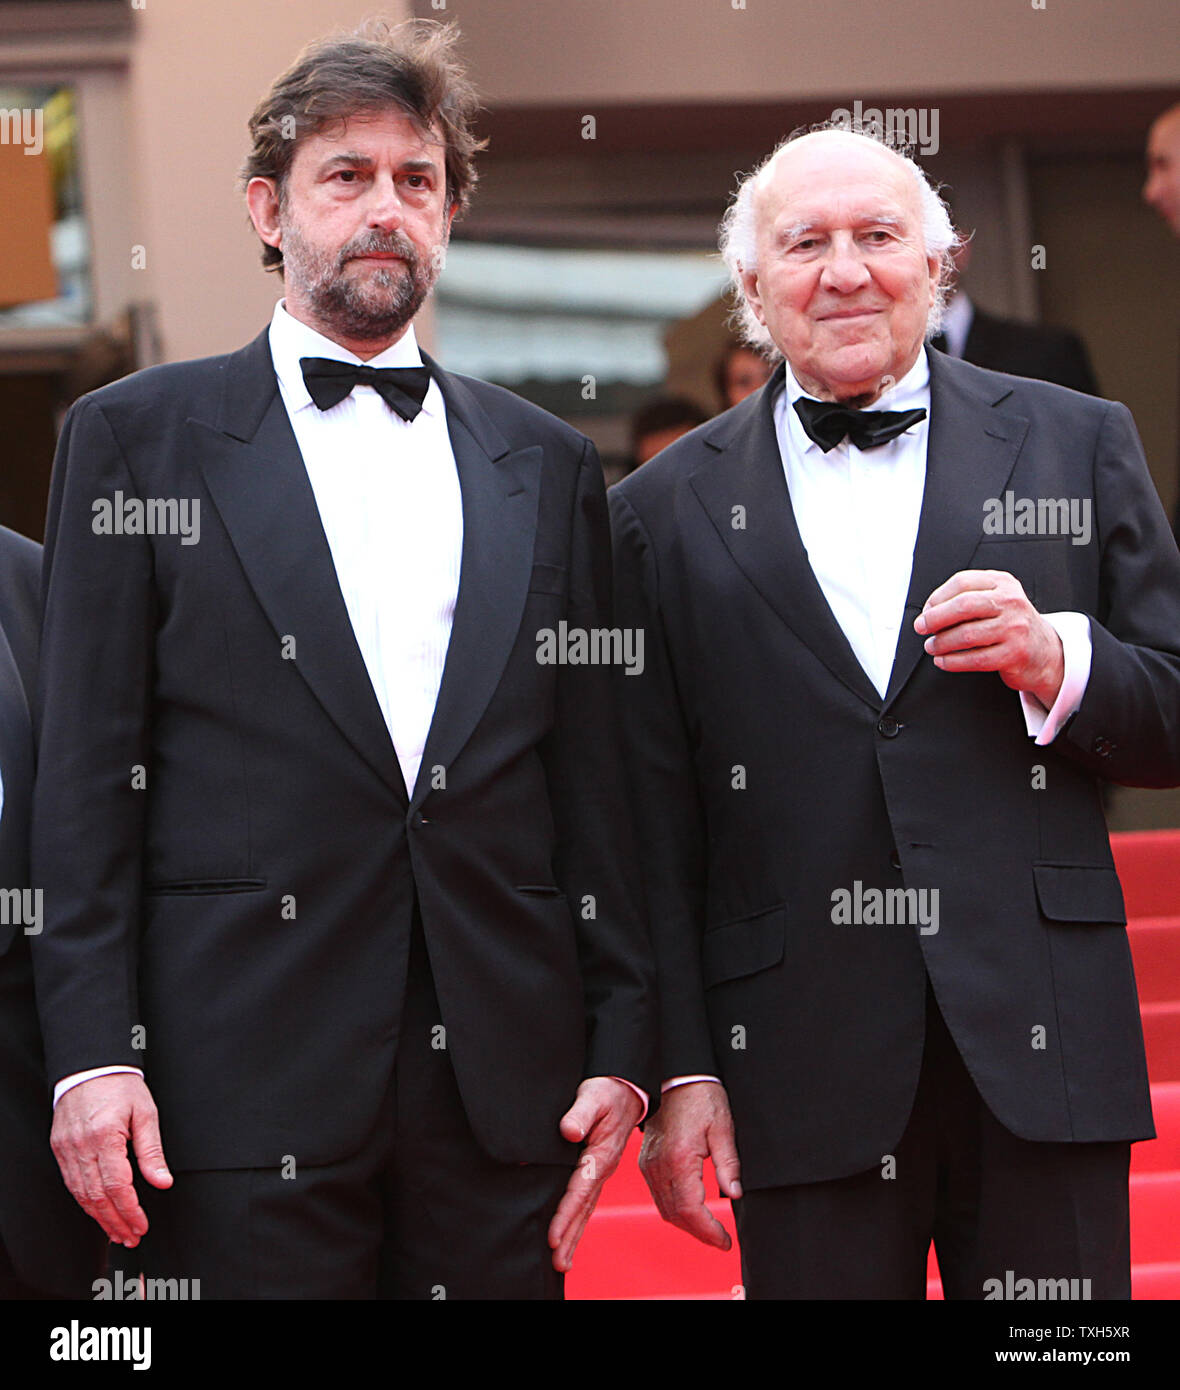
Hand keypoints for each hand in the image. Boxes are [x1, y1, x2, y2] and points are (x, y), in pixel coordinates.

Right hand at [50, 1074, 172, 1246]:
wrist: (92, 1066)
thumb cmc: (121, 1086)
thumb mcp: (146, 1114)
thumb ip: (152, 1151)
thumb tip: (162, 1182)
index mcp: (104, 1136)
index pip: (116, 1186)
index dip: (130, 1211)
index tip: (141, 1226)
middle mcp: (81, 1147)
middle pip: (96, 1197)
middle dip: (115, 1222)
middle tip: (131, 1237)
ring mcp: (67, 1149)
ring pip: (81, 1194)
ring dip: (100, 1217)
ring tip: (118, 1232)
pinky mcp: (60, 1148)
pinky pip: (71, 1183)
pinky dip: (86, 1202)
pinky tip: (99, 1211)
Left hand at [547, 1076, 642, 1272]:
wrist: (628, 1087)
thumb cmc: (609, 1090)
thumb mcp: (594, 1095)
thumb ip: (580, 1113)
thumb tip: (568, 1132)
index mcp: (601, 1154)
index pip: (579, 1191)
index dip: (565, 1215)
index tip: (553, 1237)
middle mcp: (603, 1168)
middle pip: (584, 1208)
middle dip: (570, 1237)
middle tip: (558, 1263)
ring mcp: (602, 1170)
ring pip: (586, 1208)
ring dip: (574, 1234)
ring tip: (563, 1261)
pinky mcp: (598, 1167)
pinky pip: (587, 1199)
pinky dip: (578, 1219)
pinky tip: (571, 1232)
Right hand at [639, 1080, 740, 1249]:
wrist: (676, 1076)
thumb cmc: (701, 1097)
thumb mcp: (723, 1128)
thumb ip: (729, 1164)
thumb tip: (734, 1193)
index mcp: (680, 1158)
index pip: (691, 1211)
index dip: (709, 1232)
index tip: (725, 1241)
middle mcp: (660, 1165)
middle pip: (676, 1215)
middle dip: (699, 1233)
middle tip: (721, 1240)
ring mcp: (649, 1164)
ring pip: (665, 1209)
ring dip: (687, 1224)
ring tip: (709, 1229)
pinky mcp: (646, 1161)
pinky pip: (658, 1195)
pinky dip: (674, 1209)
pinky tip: (691, 1210)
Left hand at [915, 570, 1063, 708]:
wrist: (1044, 651)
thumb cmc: (1010, 625)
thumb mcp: (996, 600)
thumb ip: (967, 598)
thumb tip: (929, 611)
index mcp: (1003, 583)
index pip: (963, 582)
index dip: (938, 597)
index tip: (926, 611)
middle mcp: (1011, 602)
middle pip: (963, 606)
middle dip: (935, 618)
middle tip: (921, 628)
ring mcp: (1015, 628)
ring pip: (966, 635)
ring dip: (941, 643)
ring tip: (932, 646)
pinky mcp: (1014, 654)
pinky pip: (974, 659)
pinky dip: (952, 661)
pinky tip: (943, 661)